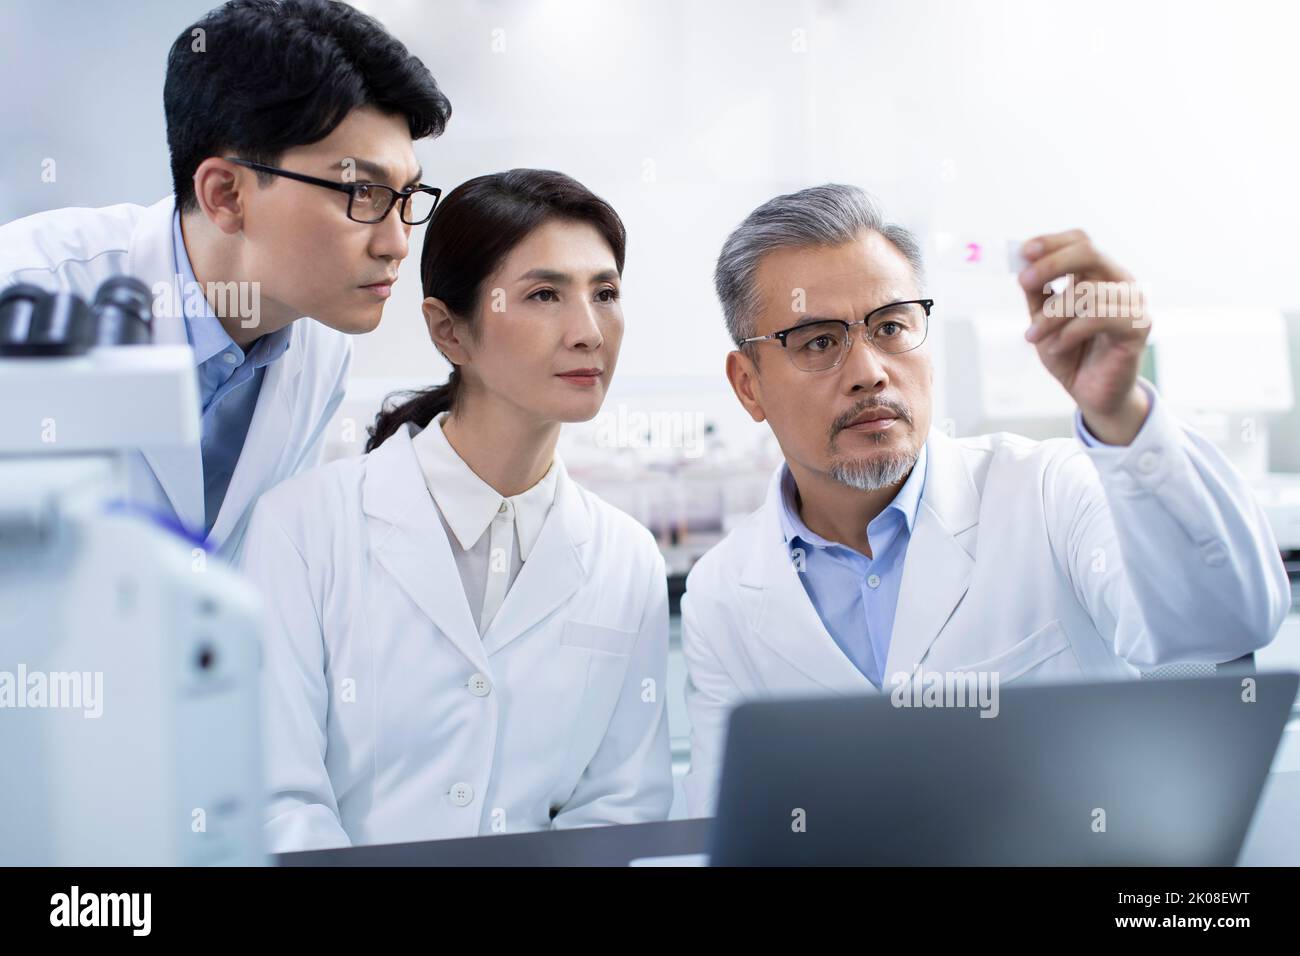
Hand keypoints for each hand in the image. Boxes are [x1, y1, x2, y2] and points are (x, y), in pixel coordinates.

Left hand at [1019, 229, 1151, 444]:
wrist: (1091, 393)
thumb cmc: (1070, 352)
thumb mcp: (1043, 318)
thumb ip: (1036, 291)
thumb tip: (1022, 263)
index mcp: (1097, 274)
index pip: (1080, 241)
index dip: (1052, 242)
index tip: (1023, 251)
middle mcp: (1119, 282)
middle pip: (1088, 252)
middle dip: (1050, 265)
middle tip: (1023, 282)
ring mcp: (1132, 302)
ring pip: (1087, 291)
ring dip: (1051, 315)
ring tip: (1034, 336)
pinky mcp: (1138, 326)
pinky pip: (1099, 316)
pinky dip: (1070, 331)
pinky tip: (1058, 346)